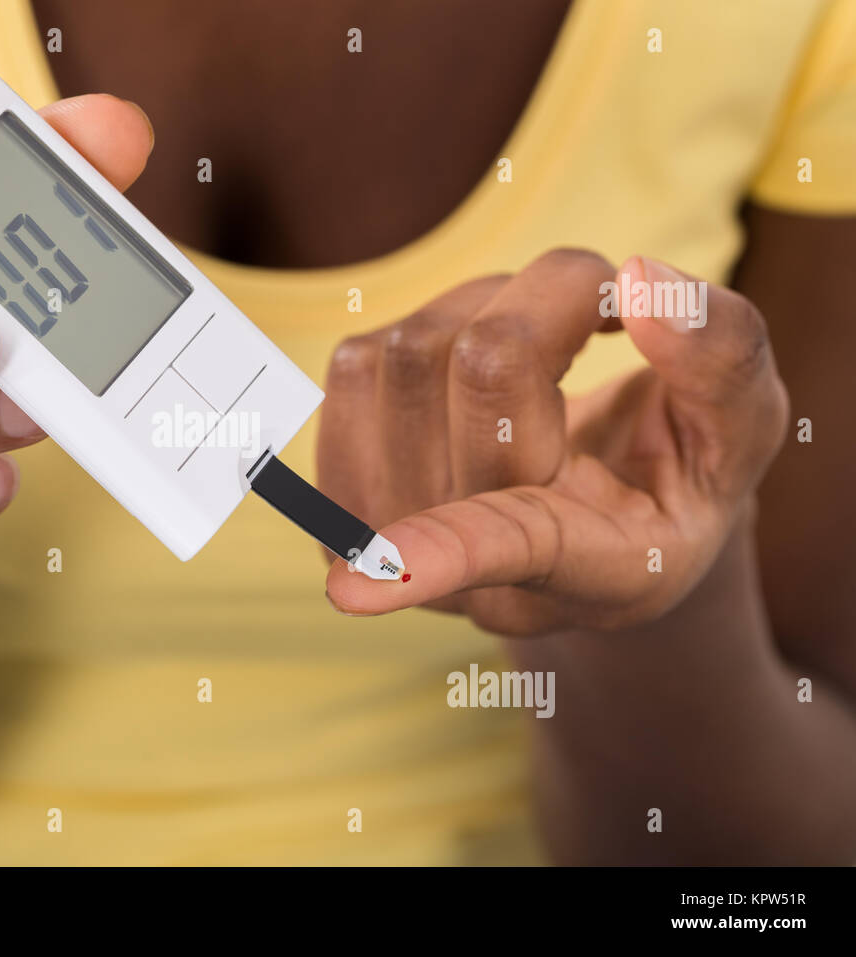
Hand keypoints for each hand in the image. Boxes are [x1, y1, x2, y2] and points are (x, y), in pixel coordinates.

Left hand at [320, 248, 788, 634]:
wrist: (600, 520)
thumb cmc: (675, 473)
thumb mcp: (740, 427)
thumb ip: (722, 360)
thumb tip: (642, 284)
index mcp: (597, 569)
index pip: (510, 545)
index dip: (437, 552)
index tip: (348, 592)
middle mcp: (479, 580)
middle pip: (480, 363)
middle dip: (555, 296)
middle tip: (604, 311)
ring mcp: (398, 550)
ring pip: (411, 349)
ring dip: (487, 306)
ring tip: (541, 348)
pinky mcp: (339, 500)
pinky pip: (359, 360)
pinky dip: (432, 328)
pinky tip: (478, 367)